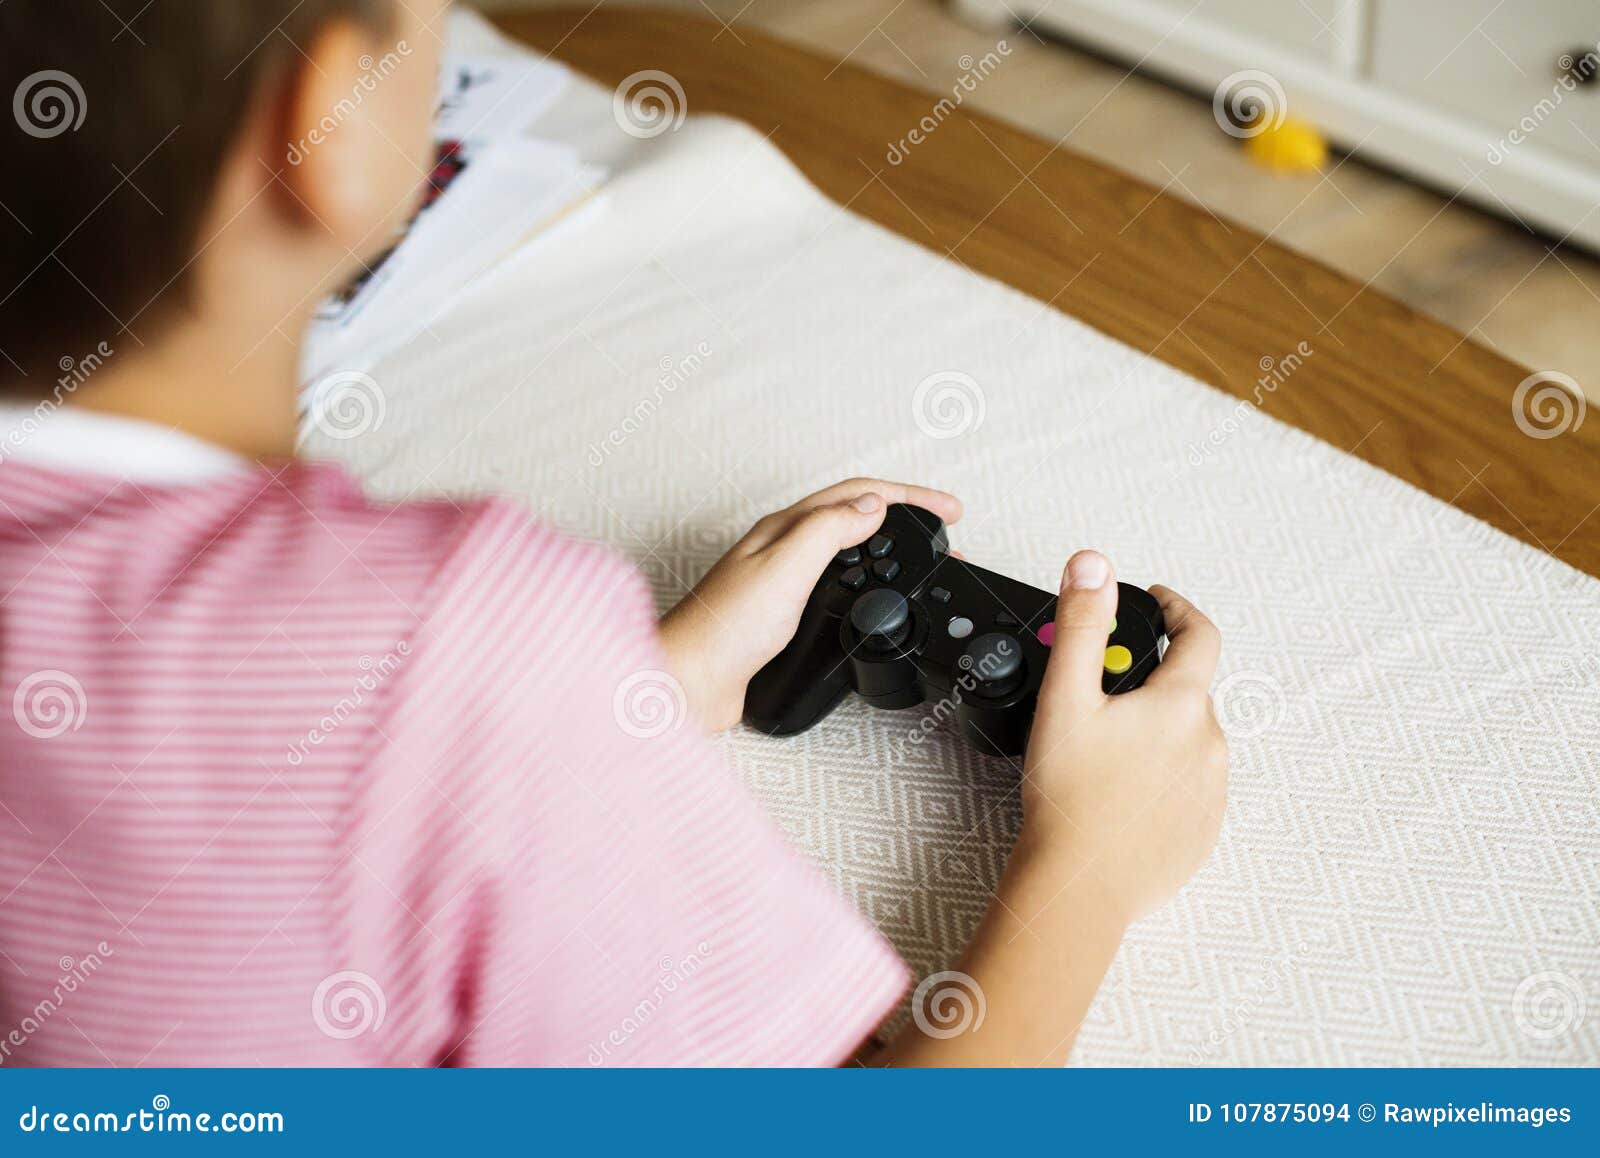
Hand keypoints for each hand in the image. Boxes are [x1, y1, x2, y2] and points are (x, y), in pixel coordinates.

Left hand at [657, 478, 961, 731]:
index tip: (949, 509)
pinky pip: (836, 585)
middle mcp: (783, 548)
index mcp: (785, 527)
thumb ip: (829, 530)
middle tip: (945, 527)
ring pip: (849, 550)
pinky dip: (868, 582)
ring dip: (890, 547)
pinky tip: (875, 597)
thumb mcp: (785, 567)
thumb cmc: (724, 630)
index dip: (909, 496)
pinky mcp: (783, 615)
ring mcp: (783, 581)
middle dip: (905, 515)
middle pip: (856, 515)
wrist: (689, 683)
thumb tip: (872, 505)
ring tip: (923, 556)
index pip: (858, 494)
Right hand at [1021, 550, 1226, 922]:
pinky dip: (1160, 779)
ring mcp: (1212, 792)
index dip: (1175, 609)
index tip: (1155, 603)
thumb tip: (1094, 565)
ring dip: (1155, 733)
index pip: (1199, 634)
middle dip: (1148, 682)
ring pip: (1187, 740)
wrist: (1080, 886)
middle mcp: (1209, 744)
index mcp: (1181, 705)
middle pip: (1186, 691)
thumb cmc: (1070, 799)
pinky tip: (1118, 794)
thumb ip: (1082, 625)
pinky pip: (1188, 788)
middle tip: (1095, 698)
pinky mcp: (1203, 832)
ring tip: (1102, 753)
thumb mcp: (1065, 698)